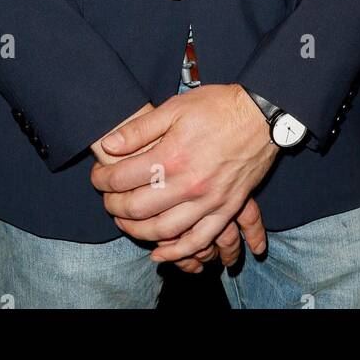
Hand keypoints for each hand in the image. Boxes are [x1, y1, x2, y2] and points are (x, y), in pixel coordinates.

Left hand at [91, 100, 232, 272]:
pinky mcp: (226, 209)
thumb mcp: (175, 108)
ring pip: (164, 230)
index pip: (124, 178)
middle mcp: (189, 183)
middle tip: (107, 200)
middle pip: (139, 208)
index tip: (98, 177)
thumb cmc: (217, 107)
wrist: (261, 115)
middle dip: (115, 207)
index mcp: (172, 156)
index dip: (103, 180)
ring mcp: (209, 200)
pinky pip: (199, 240)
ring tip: (125, 222)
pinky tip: (159, 251)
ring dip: (138, 231)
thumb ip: (140, 129)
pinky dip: (177, 251)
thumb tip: (110, 145)